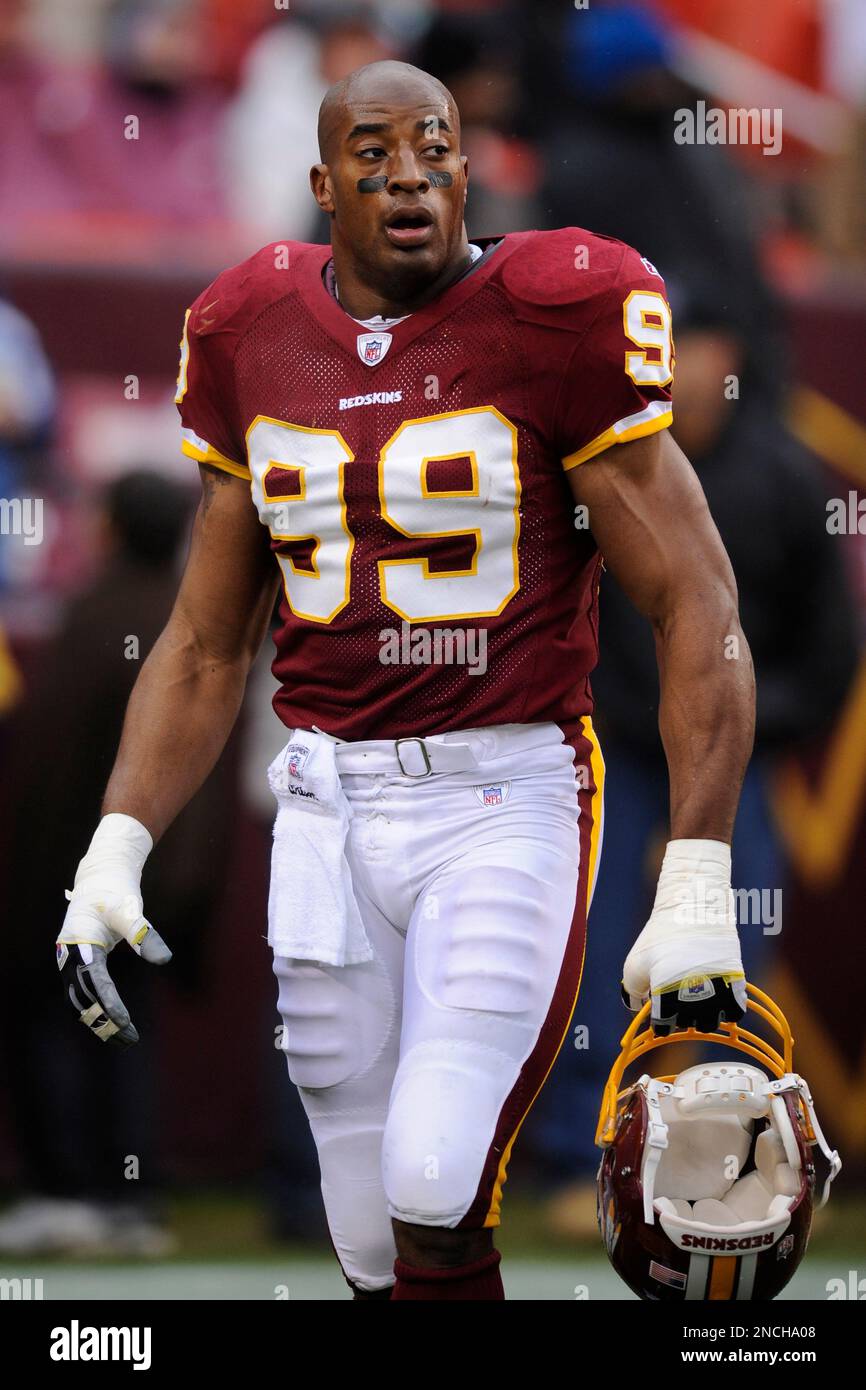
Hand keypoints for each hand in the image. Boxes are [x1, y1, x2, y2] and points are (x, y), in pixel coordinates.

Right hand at [56, 814, 170, 1045]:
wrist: (100, 877)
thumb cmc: (116, 892)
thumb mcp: (130, 911)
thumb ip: (144, 935)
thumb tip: (164, 960)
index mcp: (78, 941)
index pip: (93, 980)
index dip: (108, 1002)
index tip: (124, 1020)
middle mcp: (69, 954)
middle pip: (82, 997)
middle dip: (103, 1020)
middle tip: (129, 1038)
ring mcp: (70, 961)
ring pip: (80, 1000)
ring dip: (99, 1021)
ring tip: (124, 1039)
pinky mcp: (78, 964)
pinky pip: (85, 992)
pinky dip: (98, 1009)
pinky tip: (114, 1024)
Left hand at [622, 839, 745, 1034]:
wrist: (694, 907)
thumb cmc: (661, 935)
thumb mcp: (635, 962)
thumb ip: (632, 990)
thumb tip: (638, 1009)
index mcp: (665, 995)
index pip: (664, 1027)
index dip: (660, 1020)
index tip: (661, 1010)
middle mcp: (692, 998)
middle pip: (688, 1025)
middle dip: (681, 1015)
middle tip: (678, 997)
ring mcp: (716, 992)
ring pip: (711, 1023)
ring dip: (703, 1015)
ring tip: (696, 998)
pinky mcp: (736, 982)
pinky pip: (734, 1012)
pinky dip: (726, 1009)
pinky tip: (715, 997)